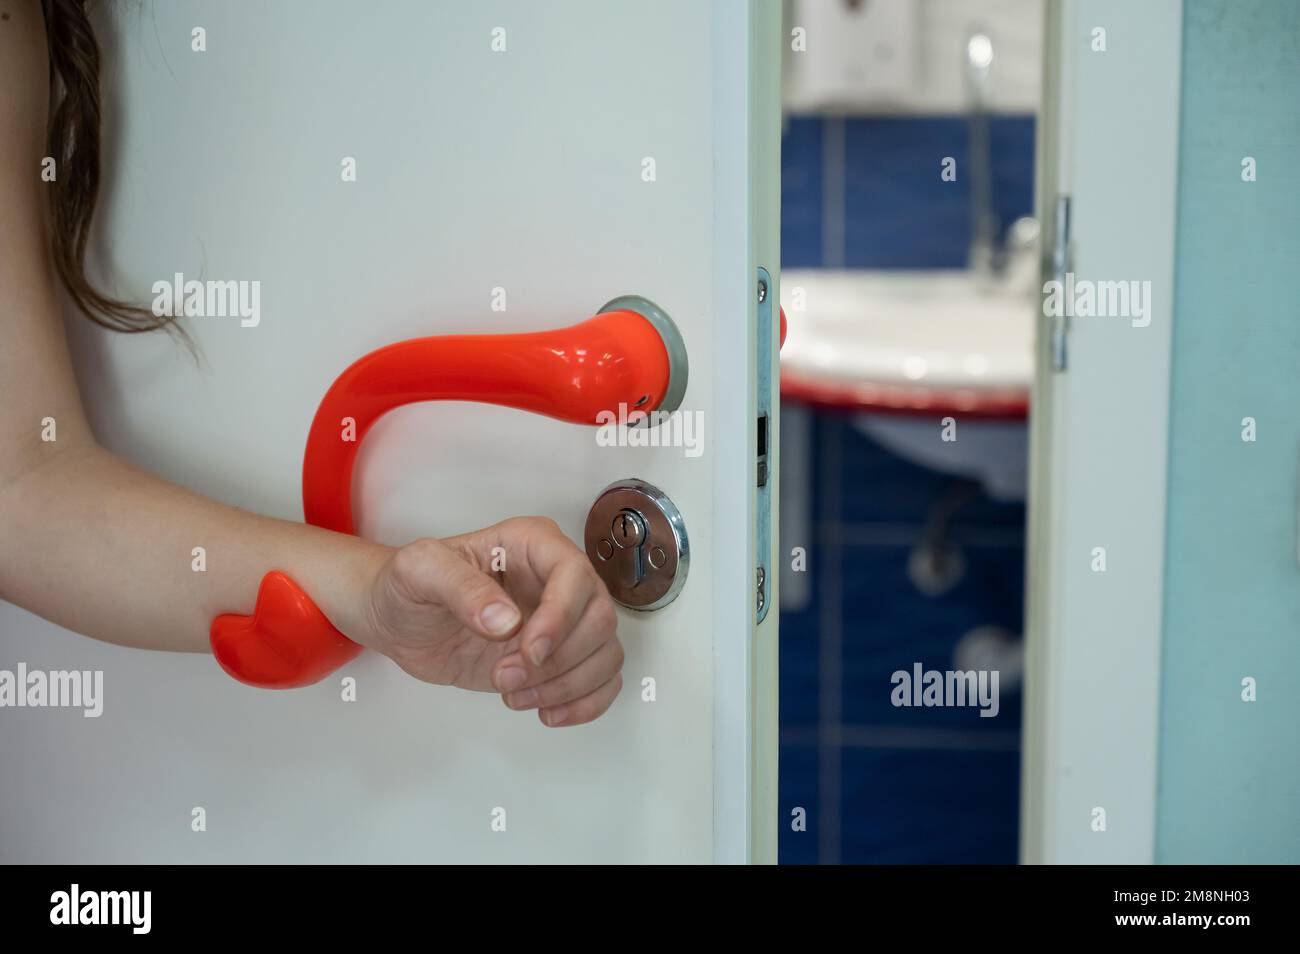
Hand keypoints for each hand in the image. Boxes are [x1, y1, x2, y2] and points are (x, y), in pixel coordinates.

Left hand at [362, 517, 622, 726]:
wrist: (398, 620)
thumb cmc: (408, 584)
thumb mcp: (420, 571)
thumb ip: (460, 588)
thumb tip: (506, 621)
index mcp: (533, 544)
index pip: (576, 576)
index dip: (561, 618)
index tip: (529, 652)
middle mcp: (559, 579)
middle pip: (600, 619)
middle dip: (558, 661)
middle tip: (505, 676)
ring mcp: (563, 620)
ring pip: (605, 653)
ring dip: (567, 686)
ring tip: (514, 695)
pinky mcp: (560, 657)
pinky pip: (602, 680)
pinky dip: (584, 703)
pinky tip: (546, 712)